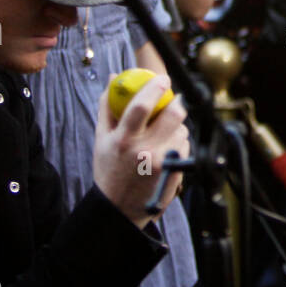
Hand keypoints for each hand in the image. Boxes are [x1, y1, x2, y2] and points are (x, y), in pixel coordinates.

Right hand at [92, 74, 189, 228]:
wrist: (118, 209)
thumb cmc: (108, 170)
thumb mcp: (101, 139)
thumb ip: (107, 107)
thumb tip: (113, 77)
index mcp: (123, 140)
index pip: (141, 107)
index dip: (154, 87)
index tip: (162, 78)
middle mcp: (144, 151)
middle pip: (173, 114)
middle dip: (177, 102)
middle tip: (174, 98)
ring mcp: (163, 163)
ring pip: (181, 130)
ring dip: (175, 126)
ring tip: (161, 134)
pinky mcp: (176, 171)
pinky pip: (184, 146)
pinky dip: (178, 143)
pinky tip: (164, 151)